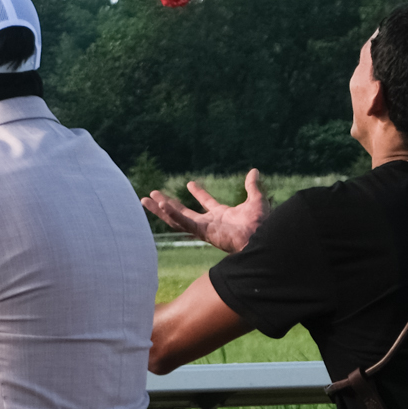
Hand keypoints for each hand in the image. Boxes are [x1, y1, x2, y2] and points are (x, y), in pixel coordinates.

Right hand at [141, 169, 269, 253]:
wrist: (261, 236)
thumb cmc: (260, 223)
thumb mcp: (256, 200)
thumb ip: (252, 186)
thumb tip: (254, 171)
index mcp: (221, 215)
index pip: (206, 202)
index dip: (198, 192)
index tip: (190, 184)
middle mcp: (209, 223)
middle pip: (183, 212)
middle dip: (167, 203)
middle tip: (153, 194)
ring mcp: (204, 228)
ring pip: (176, 219)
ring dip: (161, 210)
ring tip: (146, 200)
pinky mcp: (202, 232)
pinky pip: (184, 223)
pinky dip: (173, 215)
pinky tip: (162, 206)